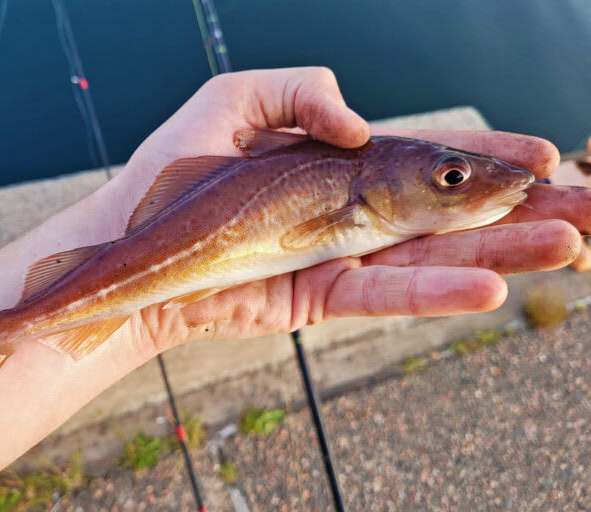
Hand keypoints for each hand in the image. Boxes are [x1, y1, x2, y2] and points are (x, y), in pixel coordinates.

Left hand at [107, 68, 584, 350]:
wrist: (131, 241)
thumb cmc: (174, 170)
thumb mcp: (234, 100)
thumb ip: (302, 88)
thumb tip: (362, 123)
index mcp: (339, 163)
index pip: (426, 157)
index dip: (483, 155)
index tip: (543, 154)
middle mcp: (348, 211)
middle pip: (446, 210)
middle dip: (517, 208)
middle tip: (586, 206)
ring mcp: (337, 256)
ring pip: (430, 255)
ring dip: (500, 250)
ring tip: (568, 243)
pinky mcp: (315, 296)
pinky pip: (382, 295)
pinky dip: (432, 293)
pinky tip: (488, 285)